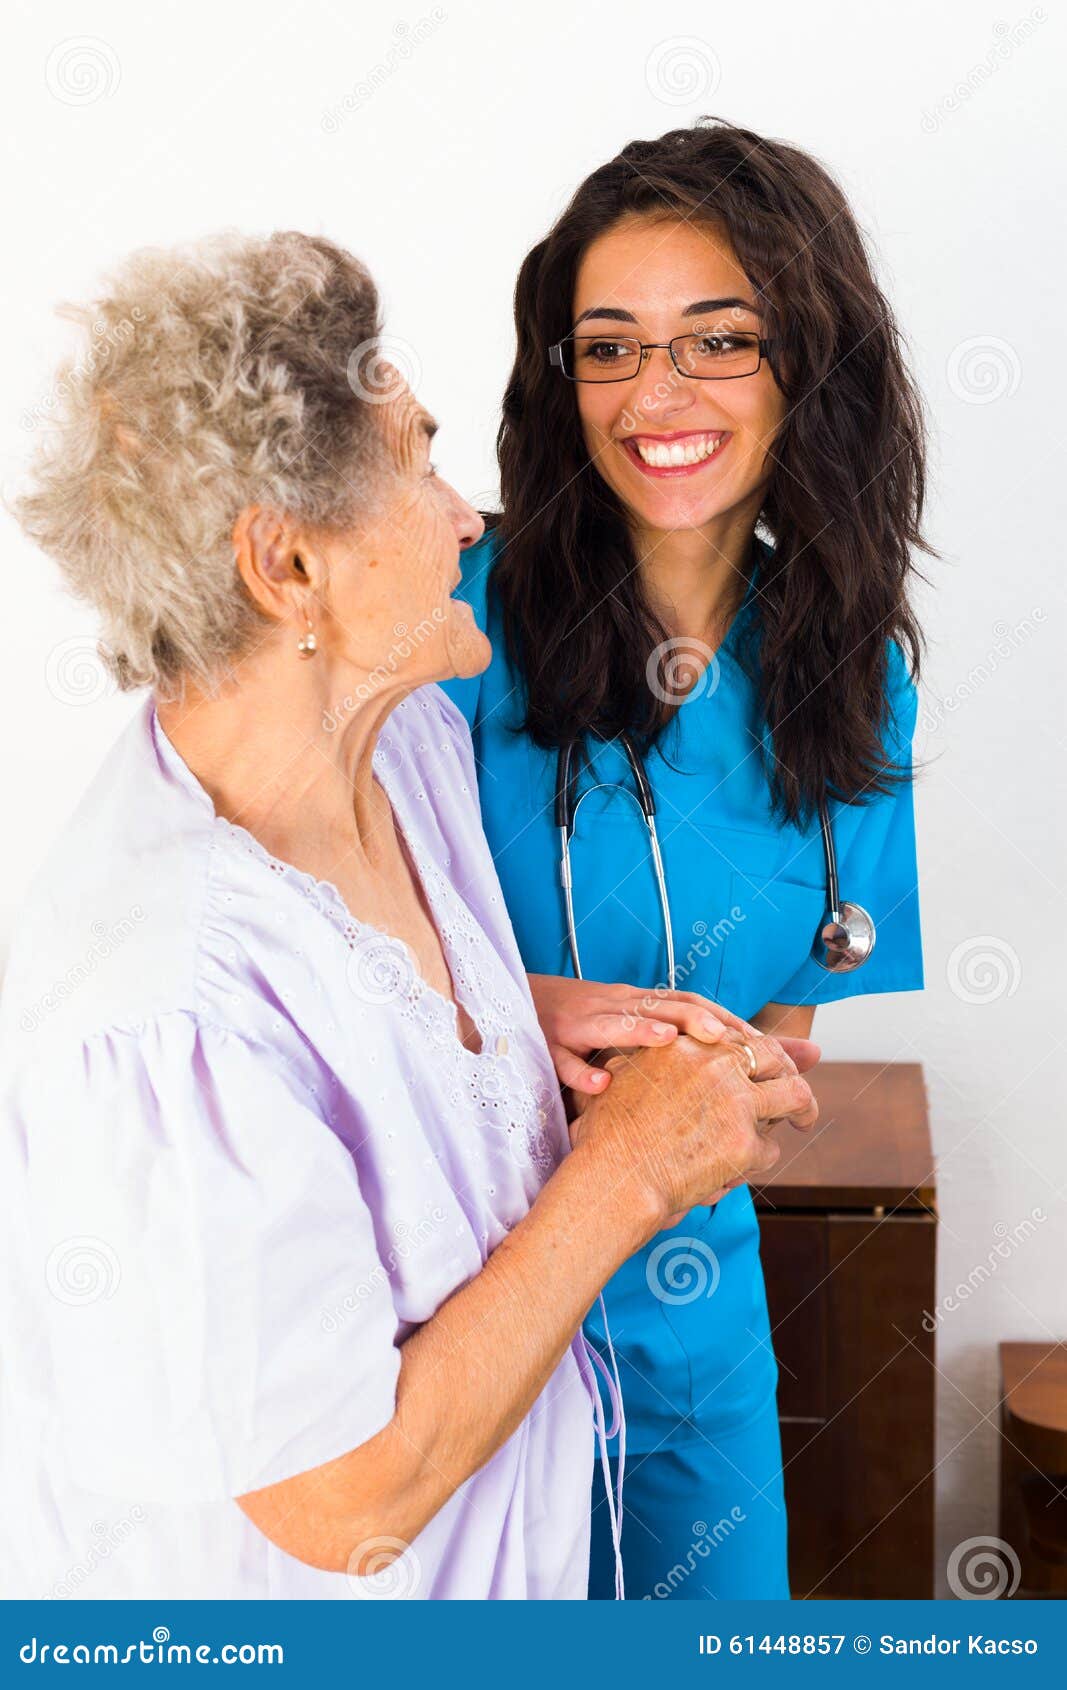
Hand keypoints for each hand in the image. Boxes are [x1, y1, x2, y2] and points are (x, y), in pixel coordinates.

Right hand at [527, 973, 764, 1094]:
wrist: (515, 1004)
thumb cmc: (586, 1023)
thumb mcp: (628, 1023)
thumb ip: (672, 1037)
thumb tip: (732, 1056)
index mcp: (635, 1003)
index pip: (685, 1002)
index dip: (721, 1017)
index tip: (757, 1040)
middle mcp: (611, 1006)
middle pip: (656, 1005)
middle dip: (692, 1017)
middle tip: (724, 1036)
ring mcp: (579, 1024)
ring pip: (610, 1024)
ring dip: (640, 1030)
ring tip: (669, 1042)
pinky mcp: (547, 1047)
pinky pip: (563, 1060)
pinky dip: (580, 1073)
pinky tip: (601, 1085)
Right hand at [569, 1031, 818, 1235]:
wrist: (611, 1177)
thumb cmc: (610, 1131)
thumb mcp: (629, 1073)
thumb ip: (659, 1054)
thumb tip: (679, 1037)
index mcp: (690, 1043)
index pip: (743, 1038)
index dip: (760, 1055)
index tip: (765, 1070)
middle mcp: (717, 1065)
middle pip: (776, 1058)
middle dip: (791, 1073)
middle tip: (796, 1095)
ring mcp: (735, 1102)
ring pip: (795, 1095)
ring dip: (802, 1109)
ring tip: (803, 1121)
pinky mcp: (744, 1142)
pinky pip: (771, 1148)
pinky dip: (760, 1158)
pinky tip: (740, 1165)